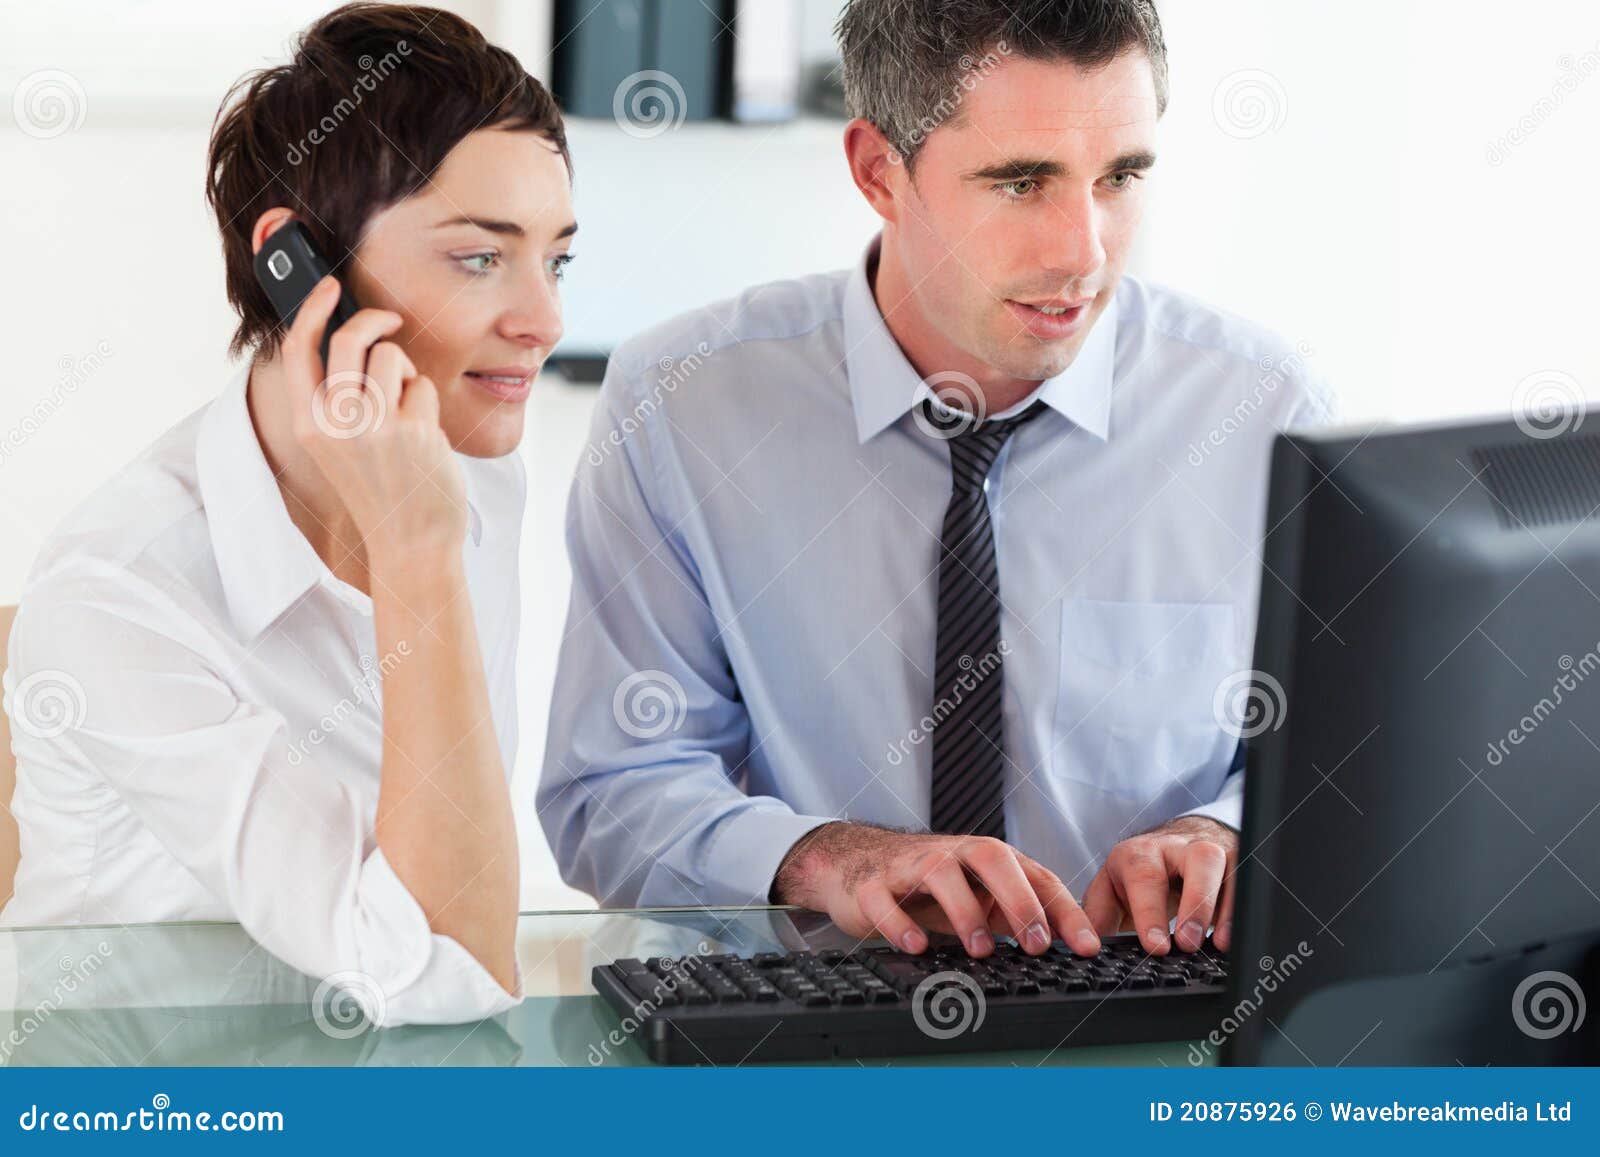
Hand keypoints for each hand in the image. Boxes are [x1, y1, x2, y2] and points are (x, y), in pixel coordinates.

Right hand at [281, 274, 465, 560]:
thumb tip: (354, 336)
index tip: (330, 287)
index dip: (313, 308)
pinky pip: (422, 385)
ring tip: (405, 408)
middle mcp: (336, 423)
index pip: (298, 349)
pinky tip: (423, 434)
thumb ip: (336, 397)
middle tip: (390, 321)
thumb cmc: (380, 487)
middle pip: (351, 339)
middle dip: (375, 320)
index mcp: (309, 425)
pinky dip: (426, 401)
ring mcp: (375, 426)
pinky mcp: (413, 429)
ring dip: (404, 373)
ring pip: (391, 357)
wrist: (411, 541)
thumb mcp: (339, 445)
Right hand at [771, 822, 1101, 958]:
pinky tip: (917, 946)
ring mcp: (909, 867)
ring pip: (939, 873)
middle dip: (1019, 899)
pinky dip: (900, 923)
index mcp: (986, 858)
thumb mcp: (978, 896)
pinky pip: (884, 899)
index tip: (1088, 947)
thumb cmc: (927, 884)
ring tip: (981, 949)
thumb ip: (1015, 914)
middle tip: (1037, 944)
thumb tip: (1065, 948)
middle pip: (991, 858)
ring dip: (965, 911)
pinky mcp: (871, 885)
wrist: (854, 862)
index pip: (1035, 876)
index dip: (1064, 911)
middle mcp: (952, 854)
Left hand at [1082, 815, 1238, 955]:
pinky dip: (1242, 908)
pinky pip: (1247, 879)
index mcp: (1139, 853)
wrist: (1172, 845)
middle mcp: (1177, 847)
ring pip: (1226, 864)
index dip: (1150, 912)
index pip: (1145, 876)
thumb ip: (1097, 916)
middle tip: (1188, 944)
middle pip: (1196, 859)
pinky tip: (1234, 938)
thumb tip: (1085, 946)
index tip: (1155, 946)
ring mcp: (1210, 850)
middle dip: (1195, 903)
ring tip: (1219, 945)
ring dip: (1224, 906)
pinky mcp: (1235, 860)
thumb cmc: (1138, 875)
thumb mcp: (1110, 890)